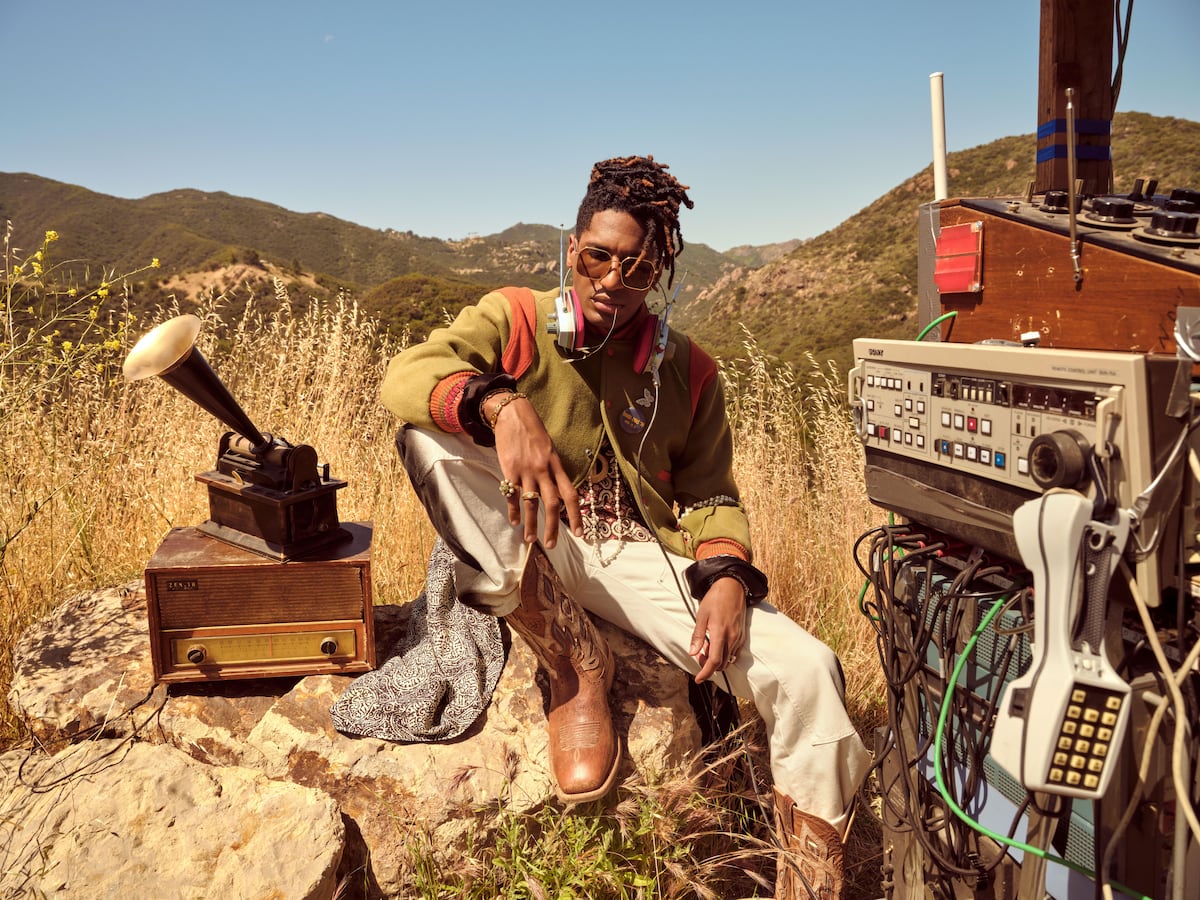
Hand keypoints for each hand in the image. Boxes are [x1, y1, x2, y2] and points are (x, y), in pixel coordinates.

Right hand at [491, 393, 582, 547]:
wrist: (512, 414)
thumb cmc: (533, 431)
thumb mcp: (550, 448)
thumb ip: (554, 470)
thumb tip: (558, 492)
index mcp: (556, 465)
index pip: (570, 494)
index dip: (576, 515)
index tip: (579, 533)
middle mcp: (543, 470)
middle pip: (552, 504)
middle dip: (553, 527)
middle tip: (551, 545)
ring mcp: (525, 471)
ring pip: (531, 503)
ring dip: (531, 524)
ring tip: (530, 540)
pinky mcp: (509, 469)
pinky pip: (512, 494)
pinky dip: (513, 510)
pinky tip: (514, 521)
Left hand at [689, 577, 746, 682]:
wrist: (732, 587)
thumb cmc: (715, 599)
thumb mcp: (701, 615)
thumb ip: (697, 636)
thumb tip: (692, 653)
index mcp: (720, 633)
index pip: (714, 661)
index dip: (705, 673)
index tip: (698, 679)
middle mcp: (732, 638)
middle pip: (722, 664)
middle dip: (709, 666)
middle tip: (699, 656)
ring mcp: (739, 637)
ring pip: (728, 660)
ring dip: (717, 660)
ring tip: (706, 648)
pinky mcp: (743, 636)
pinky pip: (734, 653)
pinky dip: (724, 655)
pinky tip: (716, 645)